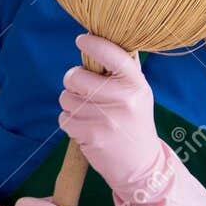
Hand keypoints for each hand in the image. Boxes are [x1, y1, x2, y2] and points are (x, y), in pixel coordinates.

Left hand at [59, 33, 166, 197]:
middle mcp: (122, 99)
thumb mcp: (138, 95)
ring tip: (90, 114)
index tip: (82, 40)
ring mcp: (105, 118)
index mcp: (135, 84)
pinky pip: (64, 118)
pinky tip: (87, 128)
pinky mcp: (90, 135)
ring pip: (66, 98)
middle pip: (75, 77)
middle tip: (84, 91)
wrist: (141, 165)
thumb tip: (94, 45)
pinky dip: (70, 122)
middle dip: (73, 81)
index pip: (112, 54)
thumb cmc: (134, 124)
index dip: (93, 44)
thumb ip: (121, 72)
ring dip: (71, 104)